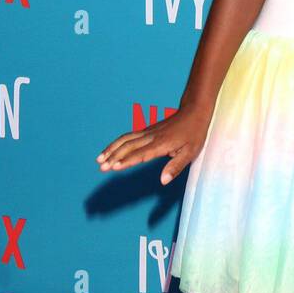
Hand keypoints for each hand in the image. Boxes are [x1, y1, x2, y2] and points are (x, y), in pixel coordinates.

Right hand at [95, 104, 212, 185]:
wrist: (194, 111)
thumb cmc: (194, 133)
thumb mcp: (191, 152)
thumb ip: (175, 167)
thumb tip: (163, 181)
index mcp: (162, 144)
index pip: (141, 154)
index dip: (127, 161)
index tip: (113, 167)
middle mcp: (151, 137)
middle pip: (128, 146)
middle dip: (113, 156)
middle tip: (101, 167)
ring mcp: (148, 132)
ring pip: (125, 139)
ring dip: (111, 149)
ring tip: (99, 159)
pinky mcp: (147, 130)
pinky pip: (128, 136)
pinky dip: (116, 143)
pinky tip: (110, 150)